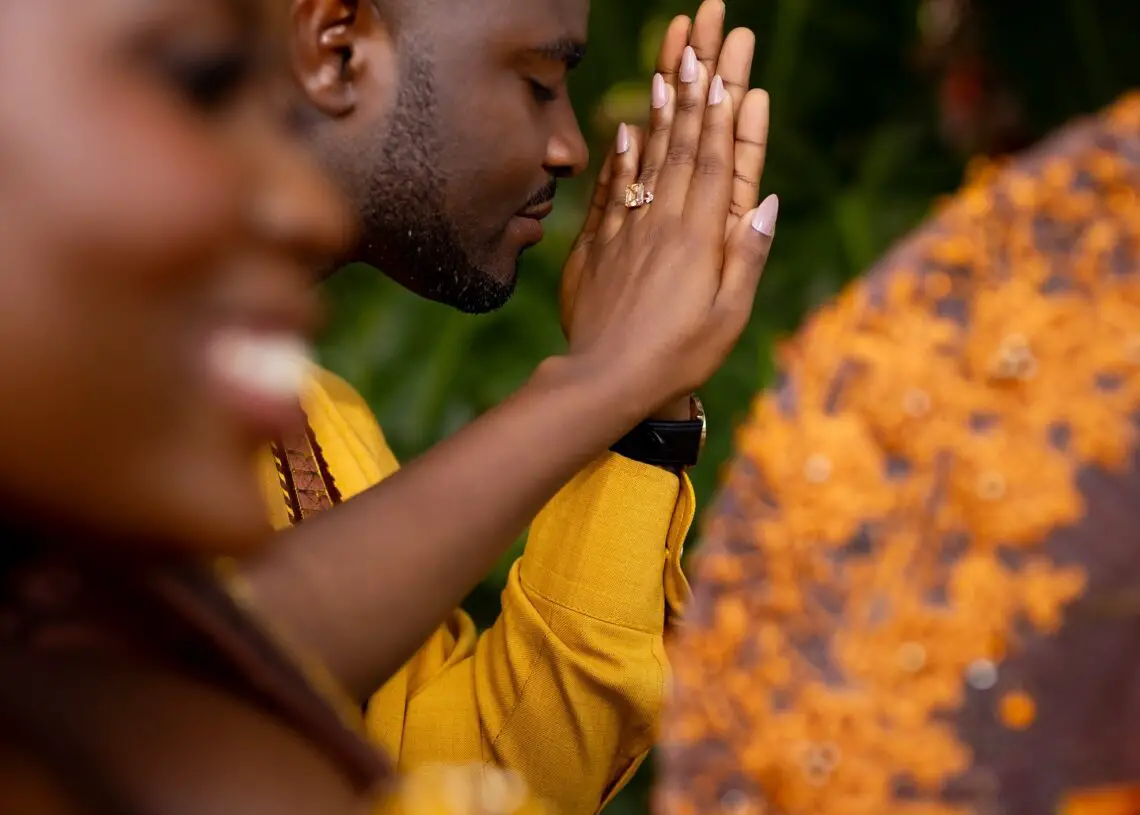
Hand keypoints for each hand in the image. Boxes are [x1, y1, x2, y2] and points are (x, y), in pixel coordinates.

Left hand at [564, 46, 777, 415]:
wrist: (604, 382)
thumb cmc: (677, 357)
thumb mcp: (727, 316)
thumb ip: (745, 256)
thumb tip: (764, 201)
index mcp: (698, 238)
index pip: (712, 160)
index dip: (720, 110)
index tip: (724, 65)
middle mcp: (661, 224)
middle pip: (681, 144)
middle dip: (694, 88)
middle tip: (701, 39)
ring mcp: (626, 232)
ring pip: (646, 160)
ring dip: (660, 109)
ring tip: (669, 64)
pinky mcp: (599, 248)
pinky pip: (611, 193)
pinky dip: (620, 158)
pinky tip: (627, 128)